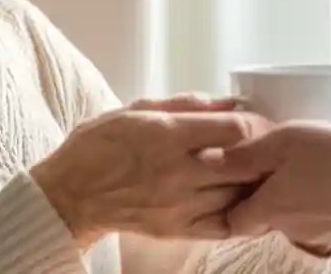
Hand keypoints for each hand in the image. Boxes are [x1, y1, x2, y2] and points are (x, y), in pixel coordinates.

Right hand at [31, 104, 269, 246]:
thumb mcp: (136, 108)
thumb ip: (185, 103)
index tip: (253, 121)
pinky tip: (237, 199)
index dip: (253, 123)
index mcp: (167, 134)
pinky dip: (239, 212)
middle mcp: (177, 172)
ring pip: (239, 195)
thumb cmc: (99, 146)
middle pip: (244, 164)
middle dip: (259, 153)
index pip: (235, 130)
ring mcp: (179, 205)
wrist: (69, 194)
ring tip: (250, 171)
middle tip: (261, 147)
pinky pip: (225, 226)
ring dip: (250, 182)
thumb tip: (227, 100)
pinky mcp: (177, 229)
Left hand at [218, 121, 330, 251]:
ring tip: (309, 165)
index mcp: (267, 207)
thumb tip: (210, 160)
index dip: (230, 203)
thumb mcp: (284, 140)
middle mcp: (287, 227)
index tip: (236, 182)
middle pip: (263, 216)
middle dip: (265, 194)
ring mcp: (316, 232)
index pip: (233, 221)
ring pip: (293, 215)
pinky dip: (320, 200)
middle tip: (276, 164)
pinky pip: (320, 215)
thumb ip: (247, 152)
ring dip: (295, 194)